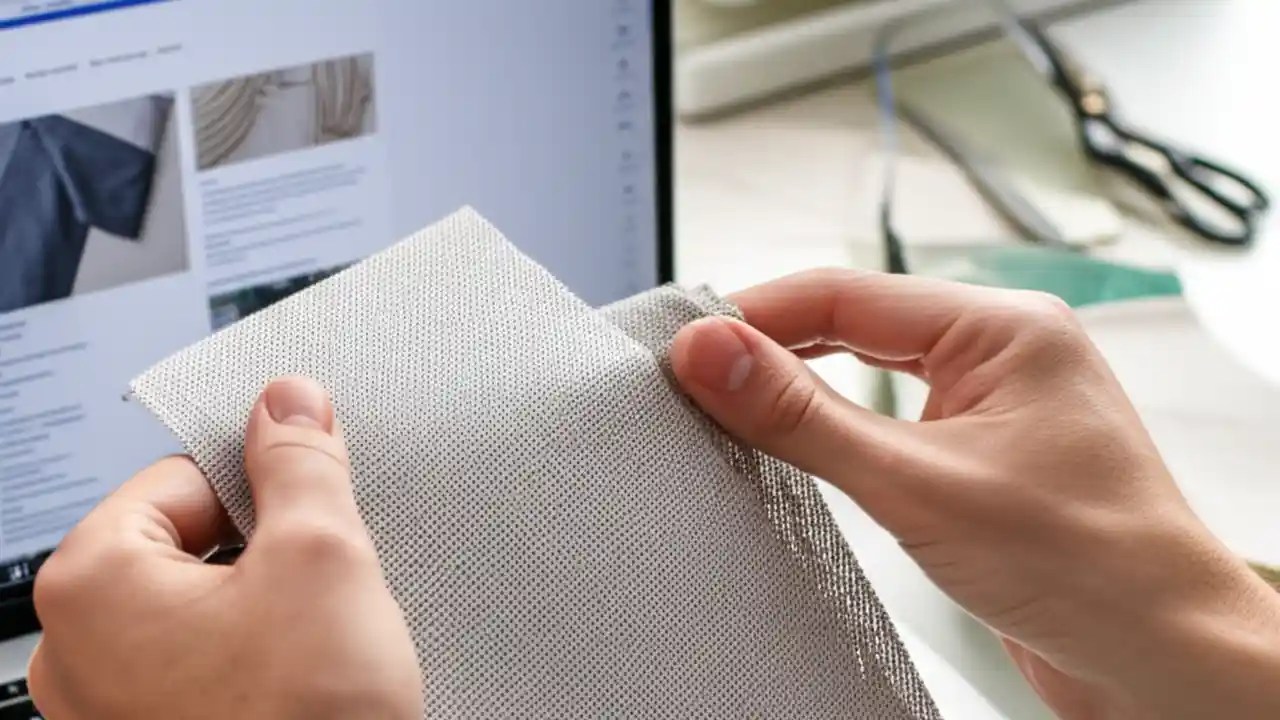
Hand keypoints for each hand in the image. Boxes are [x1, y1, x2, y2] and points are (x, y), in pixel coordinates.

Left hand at [29, 377, 421, 718]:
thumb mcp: (323, 556)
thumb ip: (301, 463)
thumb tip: (288, 403)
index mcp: (91, 584)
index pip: (182, 478)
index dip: (262, 481)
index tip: (310, 494)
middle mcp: (75, 653)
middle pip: (188, 545)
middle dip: (266, 550)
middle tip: (322, 579)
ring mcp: (109, 711)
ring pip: (200, 610)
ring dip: (264, 607)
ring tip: (316, 639)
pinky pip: (202, 668)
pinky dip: (254, 659)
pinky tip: (302, 679)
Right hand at [671, 270, 1279, 719]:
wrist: (1160, 661)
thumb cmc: (1085, 568)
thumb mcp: (917, 485)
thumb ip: (805, 416)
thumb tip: (714, 353)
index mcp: (1003, 327)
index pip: (845, 293)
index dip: (757, 315)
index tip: (688, 349)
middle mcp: (1003, 351)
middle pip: (855, 322)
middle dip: (776, 346)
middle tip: (700, 381)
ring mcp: (997, 401)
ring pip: (873, 368)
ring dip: (806, 384)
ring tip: (737, 405)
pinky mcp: (985, 452)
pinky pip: (895, 415)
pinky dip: (841, 424)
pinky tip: (805, 441)